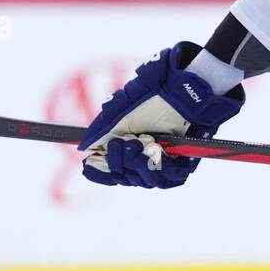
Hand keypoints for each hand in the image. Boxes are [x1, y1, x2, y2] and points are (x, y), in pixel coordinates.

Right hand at [79, 42, 243, 187]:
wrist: (184, 89)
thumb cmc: (153, 95)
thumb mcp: (121, 110)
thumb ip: (102, 131)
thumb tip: (85, 149)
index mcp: (128, 145)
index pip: (110, 171)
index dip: (102, 172)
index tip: (93, 166)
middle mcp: (144, 156)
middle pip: (127, 178)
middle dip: (121, 164)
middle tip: (126, 143)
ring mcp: (164, 160)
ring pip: (147, 181)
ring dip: (141, 166)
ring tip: (143, 145)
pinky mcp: (185, 163)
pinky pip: (171, 179)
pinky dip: (163, 169)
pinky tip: (159, 154)